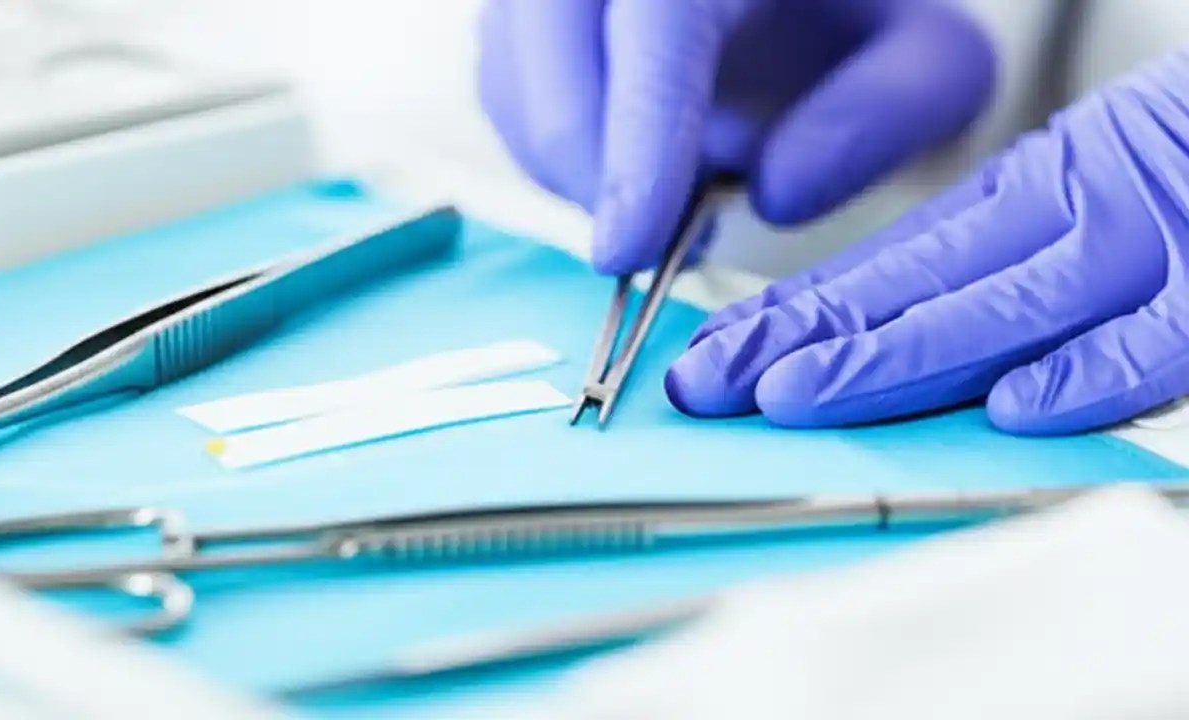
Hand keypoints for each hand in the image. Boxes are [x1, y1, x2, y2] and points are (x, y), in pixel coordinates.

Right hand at [477, 0, 994, 273]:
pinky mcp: (529, 8)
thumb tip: (775, 195)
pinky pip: (506, 87)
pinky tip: (632, 160)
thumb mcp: (929, 61)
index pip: (654, 24)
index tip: (633, 247)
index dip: (634, 141)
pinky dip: (554, 148)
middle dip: (584, 162)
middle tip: (647, 241)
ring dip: (572, 160)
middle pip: (549, 39)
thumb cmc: (874, 18)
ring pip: (514, 72)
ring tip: (673, 183)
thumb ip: (883, 117)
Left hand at [666, 51, 1188, 435]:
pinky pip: (1167, 333)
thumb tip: (950, 356)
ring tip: (794, 396)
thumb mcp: (1091, 182)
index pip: (895, 267)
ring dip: (897, 357)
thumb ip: (1012, 256)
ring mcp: (1156, 238)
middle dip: (802, 343)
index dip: (800, 314)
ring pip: (1008, 308)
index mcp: (1041, 191)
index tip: (718, 357)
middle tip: (706, 386)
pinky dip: (1095, 368)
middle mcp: (1081, 212)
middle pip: (919, 290)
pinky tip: (1013, 407)